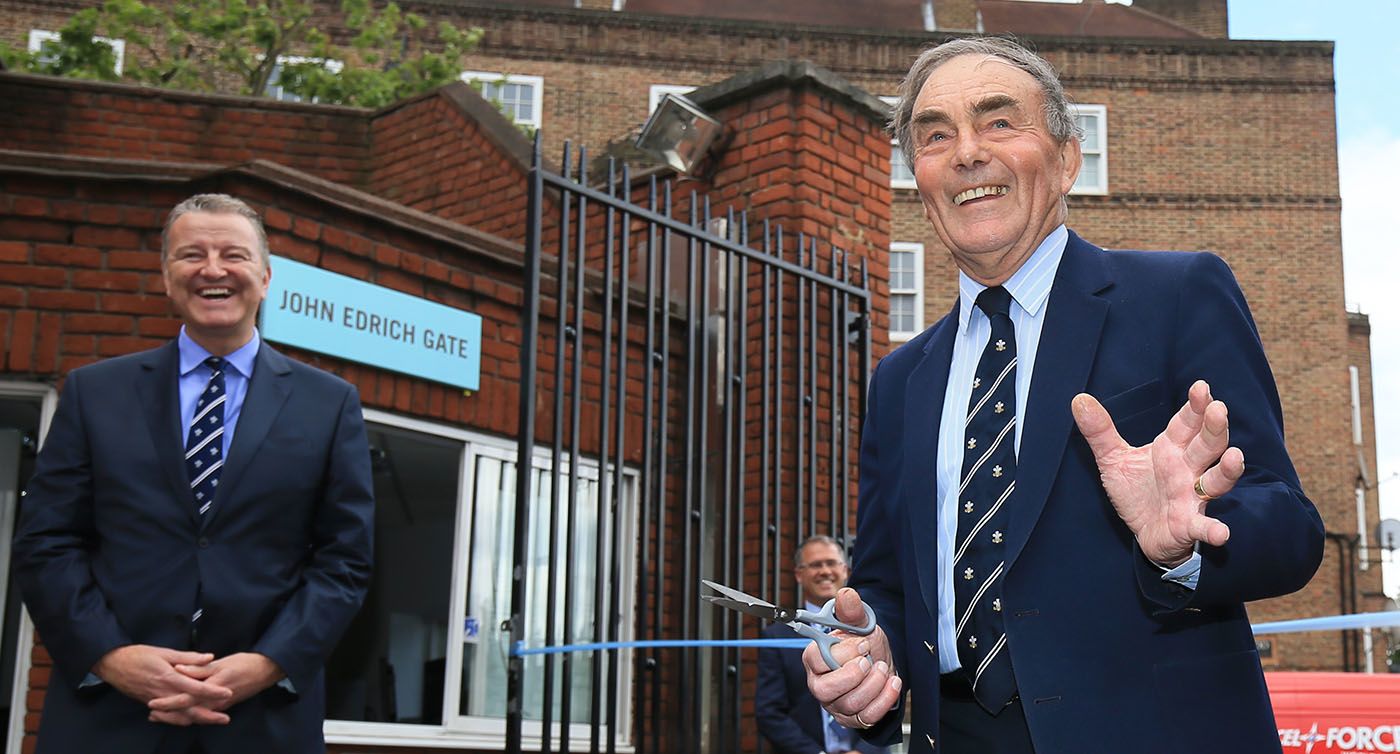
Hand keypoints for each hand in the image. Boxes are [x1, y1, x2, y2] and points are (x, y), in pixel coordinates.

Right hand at [92, 645, 230, 708]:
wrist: (112, 664)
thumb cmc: (138, 655)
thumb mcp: (164, 652)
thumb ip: (188, 657)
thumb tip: (210, 657)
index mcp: (168, 677)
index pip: (195, 688)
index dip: (213, 692)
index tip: (228, 693)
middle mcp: (163, 693)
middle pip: (189, 709)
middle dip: (208, 716)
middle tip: (225, 719)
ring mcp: (155, 701)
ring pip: (179, 716)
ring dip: (196, 720)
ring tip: (212, 721)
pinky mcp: (150, 703)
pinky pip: (168, 716)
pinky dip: (180, 720)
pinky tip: (190, 720)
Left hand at [147, 652, 284, 725]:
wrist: (266, 671)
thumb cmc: (245, 664)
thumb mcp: (221, 663)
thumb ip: (198, 667)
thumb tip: (178, 668)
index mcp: (213, 689)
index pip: (186, 699)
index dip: (168, 702)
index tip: (152, 703)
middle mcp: (215, 702)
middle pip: (187, 713)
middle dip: (168, 716)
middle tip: (151, 715)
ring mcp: (218, 706)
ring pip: (193, 716)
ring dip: (175, 717)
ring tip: (158, 716)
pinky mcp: (221, 706)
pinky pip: (201, 714)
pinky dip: (187, 715)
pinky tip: (179, 712)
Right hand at [801, 588, 901, 731]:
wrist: (880, 662)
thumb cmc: (864, 644)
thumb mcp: (860, 624)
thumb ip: (851, 611)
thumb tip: (846, 594)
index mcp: (814, 659)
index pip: (815, 660)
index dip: (841, 653)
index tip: (862, 643)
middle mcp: (820, 684)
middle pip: (825, 690)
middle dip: (853, 676)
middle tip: (869, 661)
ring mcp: (835, 704)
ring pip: (849, 704)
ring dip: (873, 685)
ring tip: (882, 667)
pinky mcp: (853, 718)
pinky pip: (866, 718)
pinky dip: (884, 700)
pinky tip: (892, 682)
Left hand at [1072, 379, 1241, 565]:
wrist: (1144, 534)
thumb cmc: (1138, 492)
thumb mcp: (1113, 459)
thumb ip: (1100, 431)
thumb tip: (1079, 399)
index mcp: (1172, 449)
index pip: (1187, 423)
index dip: (1196, 406)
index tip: (1201, 387)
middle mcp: (1187, 469)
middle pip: (1207, 445)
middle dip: (1214, 428)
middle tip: (1219, 409)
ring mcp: (1192, 497)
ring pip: (1215, 481)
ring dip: (1227, 470)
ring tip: (1235, 457)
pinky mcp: (1189, 525)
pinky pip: (1203, 526)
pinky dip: (1213, 529)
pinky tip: (1221, 533)